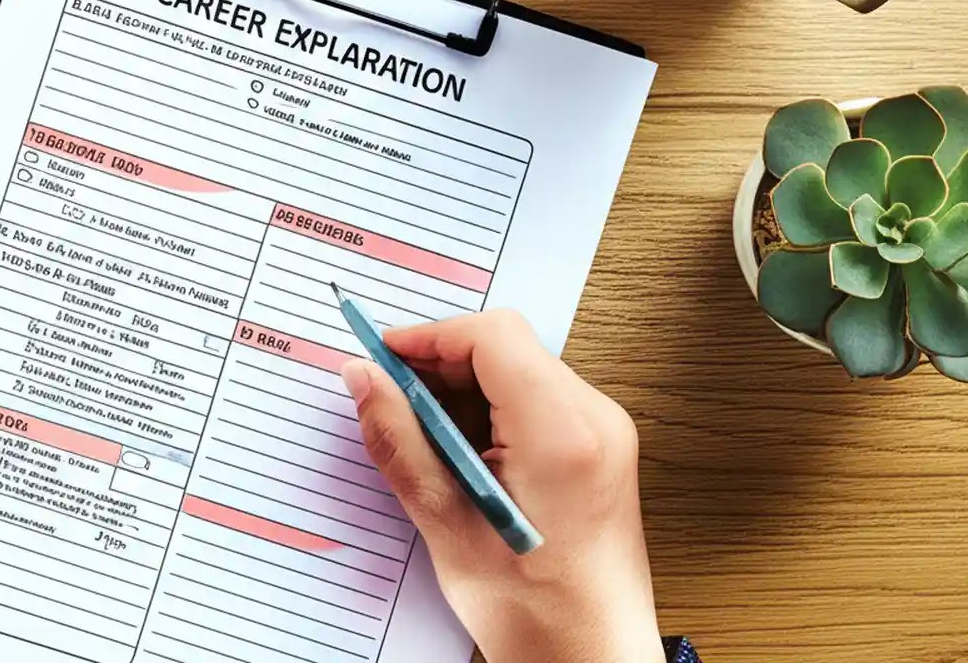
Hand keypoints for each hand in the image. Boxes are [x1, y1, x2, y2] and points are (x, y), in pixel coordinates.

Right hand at [340, 311, 662, 662]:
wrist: (591, 657)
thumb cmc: (537, 610)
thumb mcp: (446, 523)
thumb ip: (400, 441)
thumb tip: (364, 379)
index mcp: (564, 432)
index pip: (493, 337)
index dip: (430, 337)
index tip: (384, 356)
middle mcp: (595, 419)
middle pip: (506, 348)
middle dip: (441, 366)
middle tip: (391, 401)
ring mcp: (603, 431)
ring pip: (518, 371)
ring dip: (462, 392)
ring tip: (425, 442)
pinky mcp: (598, 446)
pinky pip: (535, 400)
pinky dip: (488, 413)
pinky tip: (460, 456)